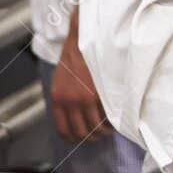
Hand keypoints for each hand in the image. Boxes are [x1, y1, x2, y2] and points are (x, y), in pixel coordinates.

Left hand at [50, 11, 110, 142]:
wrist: (85, 34)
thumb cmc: (77, 53)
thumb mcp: (63, 77)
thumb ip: (66, 97)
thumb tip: (74, 115)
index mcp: (57, 98)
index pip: (63, 130)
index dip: (74, 138)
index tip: (82, 138)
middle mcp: (68, 101)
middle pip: (80, 133)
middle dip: (92, 137)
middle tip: (100, 132)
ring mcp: (83, 98)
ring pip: (95, 128)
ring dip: (104, 130)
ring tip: (110, 125)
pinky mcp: (97, 93)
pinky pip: (106, 117)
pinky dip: (112, 121)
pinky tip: (115, 116)